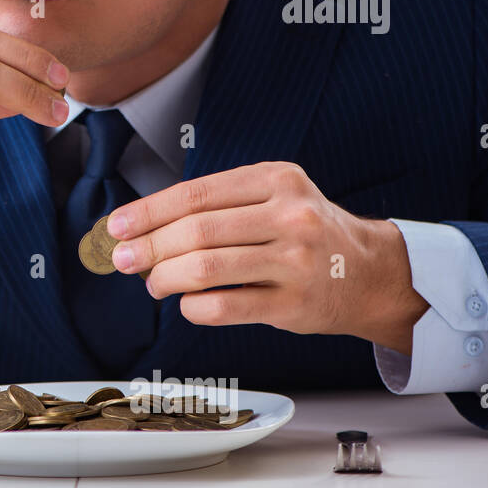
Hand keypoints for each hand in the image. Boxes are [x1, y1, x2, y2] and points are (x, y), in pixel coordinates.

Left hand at [103, 161, 429, 352]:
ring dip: (166, 278)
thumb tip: (141, 226)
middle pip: (197, 231)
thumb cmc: (305, 233)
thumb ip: (217, 206)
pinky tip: (187, 304)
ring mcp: (296, 261)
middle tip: (125, 260)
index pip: (195, 194)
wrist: (369, 272)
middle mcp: (290, 215)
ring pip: (207, 269)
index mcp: (277, 180)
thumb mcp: (273, 197)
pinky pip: (225, 307)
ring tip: (154, 283)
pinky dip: (193, 307)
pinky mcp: (294, 304)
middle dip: (149, 247)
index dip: (148, 212)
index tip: (118, 226)